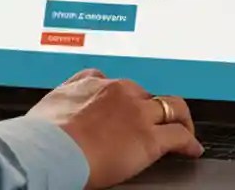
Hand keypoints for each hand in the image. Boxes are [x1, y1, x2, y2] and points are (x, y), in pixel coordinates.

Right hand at [27, 69, 202, 189]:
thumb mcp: (48, 104)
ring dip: (179, 118)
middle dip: (150, 108)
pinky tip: (191, 149)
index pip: (116, 83)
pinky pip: (179, 136)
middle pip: (145, 94)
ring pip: (171, 107)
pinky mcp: (149, 138)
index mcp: (92, 83)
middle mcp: (118, 92)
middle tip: (154, 123)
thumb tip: (60, 105)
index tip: (128, 106)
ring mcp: (136, 113)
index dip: (126, 97)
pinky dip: (189, 141)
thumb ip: (61, 98)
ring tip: (184, 129)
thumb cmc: (43, 135)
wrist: (49, 150)